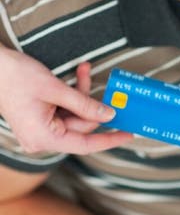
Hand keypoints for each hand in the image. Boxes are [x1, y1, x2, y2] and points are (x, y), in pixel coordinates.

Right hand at [0, 49, 130, 153]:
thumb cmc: (16, 76)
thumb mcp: (55, 89)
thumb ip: (85, 104)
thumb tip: (109, 115)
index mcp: (43, 138)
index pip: (85, 144)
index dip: (109, 139)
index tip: (128, 134)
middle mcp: (40, 139)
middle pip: (79, 126)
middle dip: (89, 102)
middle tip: (96, 79)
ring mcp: (38, 131)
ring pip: (72, 117)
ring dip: (79, 94)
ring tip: (82, 70)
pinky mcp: (38, 122)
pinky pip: (62, 113)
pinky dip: (70, 98)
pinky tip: (74, 78)